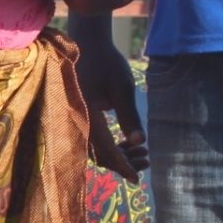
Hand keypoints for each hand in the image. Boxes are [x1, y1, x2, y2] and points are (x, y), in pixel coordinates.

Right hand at [75, 38, 147, 179]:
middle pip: (99, 155)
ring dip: (117, 154)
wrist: (86, 43)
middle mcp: (77, 121)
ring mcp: (75, 120)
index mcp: (86, 116)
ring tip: (142, 151)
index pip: (105, 150)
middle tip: (147, 159)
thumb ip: (129, 116)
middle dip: (123, 162)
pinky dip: (109, 145)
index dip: (122, 166)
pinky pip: (92, 140)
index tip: (136, 179)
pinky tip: (127, 141)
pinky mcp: (78, 117)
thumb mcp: (122, 88)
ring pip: (95, 149)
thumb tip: (139, 142)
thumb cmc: (107, 62)